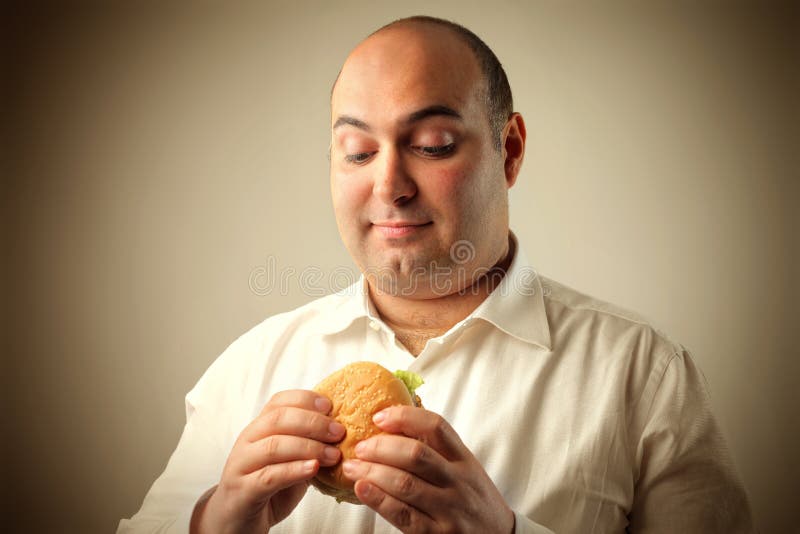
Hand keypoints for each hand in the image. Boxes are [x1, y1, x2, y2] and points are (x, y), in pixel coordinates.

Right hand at [192, 390, 344, 533]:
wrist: (236, 521)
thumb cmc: (268, 488)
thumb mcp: (290, 460)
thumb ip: (308, 445)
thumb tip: (340, 431)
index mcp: (259, 428)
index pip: (279, 402)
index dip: (305, 399)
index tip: (330, 406)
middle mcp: (247, 441)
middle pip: (278, 419)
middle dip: (313, 422)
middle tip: (338, 432)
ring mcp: (242, 465)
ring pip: (274, 446)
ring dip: (309, 447)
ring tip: (333, 455)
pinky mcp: (243, 490)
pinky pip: (269, 476)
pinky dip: (294, 470)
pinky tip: (313, 469)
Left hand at [342, 406, 514, 533]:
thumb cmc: (473, 499)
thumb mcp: (465, 468)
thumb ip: (438, 448)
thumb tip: (396, 420)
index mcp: (464, 460)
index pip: (436, 427)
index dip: (405, 417)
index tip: (379, 416)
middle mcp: (458, 481)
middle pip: (416, 455)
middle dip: (381, 447)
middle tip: (359, 446)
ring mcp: (449, 509)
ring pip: (405, 484)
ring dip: (372, 472)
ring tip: (352, 467)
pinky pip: (403, 515)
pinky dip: (379, 500)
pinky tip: (362, 489)